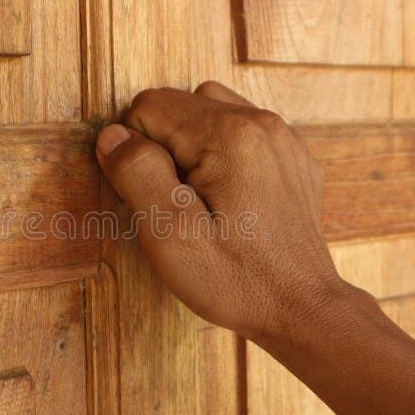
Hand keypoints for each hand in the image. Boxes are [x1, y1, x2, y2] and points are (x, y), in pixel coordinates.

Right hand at [95, 81, 348, 342]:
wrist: (301, 309)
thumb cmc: (236, 280)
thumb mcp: (170, 235)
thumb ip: (138, 174)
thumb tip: (112, 135)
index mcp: (229, 136)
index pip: (149, 107)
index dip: (137, 152)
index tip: (157, 198)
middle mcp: (261, 123)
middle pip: (180, 105)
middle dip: (164, 147)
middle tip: (179, 203)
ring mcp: (283, 138)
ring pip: (211, 112)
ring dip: (192, 147)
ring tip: (201, 199)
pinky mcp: (292, 157)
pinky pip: (242, 132)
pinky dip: (223, 154)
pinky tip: (230, 199)